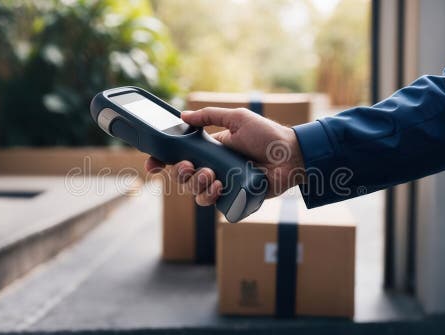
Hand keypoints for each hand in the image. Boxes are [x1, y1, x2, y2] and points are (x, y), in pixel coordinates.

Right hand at [145, 107, 304, 205]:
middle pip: (183, 178)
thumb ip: (209, 117)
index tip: (152, 164)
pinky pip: (212, 204)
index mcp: (211, 150)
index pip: (180, 157)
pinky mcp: (234, 199)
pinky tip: (220, 187)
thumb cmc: (268, 135)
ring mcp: (224, 185)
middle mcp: (214, 168)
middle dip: (181, 174)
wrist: (291, 155)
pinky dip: (211, 197)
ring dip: (197, 185)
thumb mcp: (237, 119)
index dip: (162, 162)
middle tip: (192, 167)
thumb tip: (182, 116)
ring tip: (212, 175)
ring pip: (195, 193)